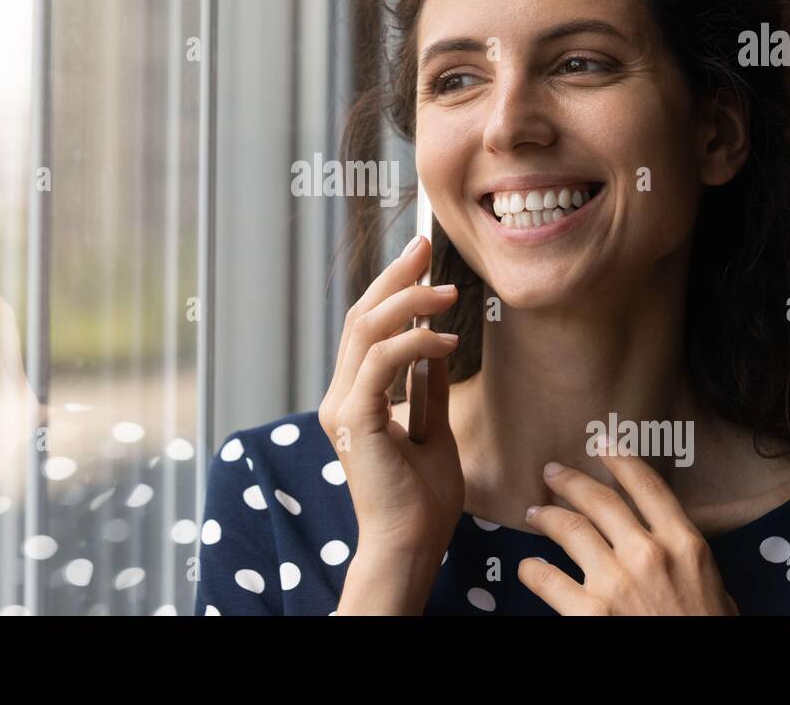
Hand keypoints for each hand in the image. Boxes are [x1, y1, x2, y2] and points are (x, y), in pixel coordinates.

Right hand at [319, 235, 464, 562]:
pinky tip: (445, 339)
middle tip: (425, 245)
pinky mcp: (355, 418)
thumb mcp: (435, 430)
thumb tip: (435, 346)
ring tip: (448, 293)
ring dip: (409, 302)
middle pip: (361, 318)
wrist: (412, 544)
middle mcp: (341, 397)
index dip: (391, 289)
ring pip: (366, 330)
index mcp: (355, 400)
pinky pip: (381, 360)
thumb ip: (427, 388)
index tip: (421, 260)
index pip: (367, 330)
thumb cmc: (423, 500)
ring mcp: (343, 406)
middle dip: (395, 277)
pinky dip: (414, 341)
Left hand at [518, 437, 739, 614]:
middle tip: (552, 472)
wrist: (702, 681)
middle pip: (599, 500)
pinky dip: (531, 569)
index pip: (647, 486)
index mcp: (685, 545)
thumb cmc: (708, 633)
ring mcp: (615, 582)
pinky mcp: (587, 613)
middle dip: (571, 481)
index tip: (602, 443)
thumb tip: (675, 547)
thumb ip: (690, 562)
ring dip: (545, 517)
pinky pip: (545, 577)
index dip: (620, 459)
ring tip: (533, 514)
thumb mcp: (715, 590)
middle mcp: (648, 554)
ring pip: (568, 529)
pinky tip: (527, 568)